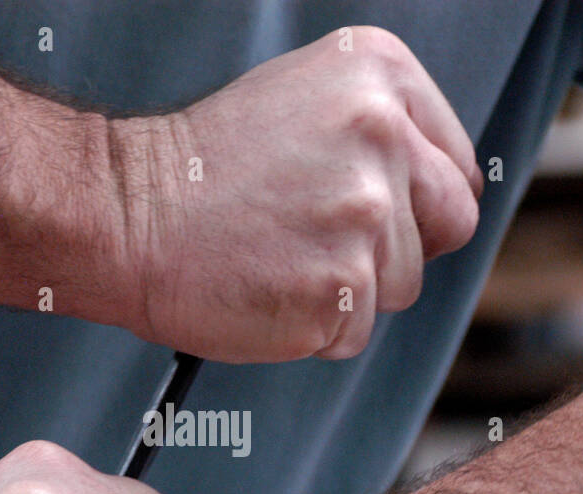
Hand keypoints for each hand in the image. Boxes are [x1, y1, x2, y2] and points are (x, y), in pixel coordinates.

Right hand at [112, 25, 480, 362]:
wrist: (124, 213)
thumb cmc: (202, 171)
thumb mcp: (304, 102)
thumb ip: (382, 134)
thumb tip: (436, 192)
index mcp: (379, 74)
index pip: (458, 166)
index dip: (416, 201)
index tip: (364, 206)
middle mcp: (382, 135)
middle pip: (450, 224)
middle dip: (399, 246)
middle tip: (324, 240)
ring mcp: (362, 215)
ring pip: (403, 285)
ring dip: (350, 290)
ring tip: (282, 258)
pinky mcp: (337, 288)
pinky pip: (355, 331)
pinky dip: (314, 328)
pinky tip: (269, 288)